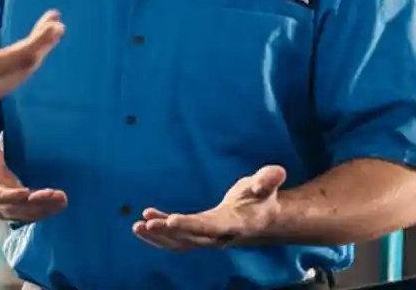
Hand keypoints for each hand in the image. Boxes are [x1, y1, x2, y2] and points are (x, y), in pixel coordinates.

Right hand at [0, 10, 63, 126]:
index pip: (20, 56)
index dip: (40, 39)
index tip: (56, 22)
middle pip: (28, 63)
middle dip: (45, 41)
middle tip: (57, 19)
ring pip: (24, 70)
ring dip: (39, 49)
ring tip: (50, 28)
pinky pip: (15, 75)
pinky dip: (27, 59)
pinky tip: (30, 50)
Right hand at [0, 136, 66, 222]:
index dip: (9, 197)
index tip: (25, 193)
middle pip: (16, 209)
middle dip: (36, 205)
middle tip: (55, 195)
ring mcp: (8, 210)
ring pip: (27, 214)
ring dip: (45, 209)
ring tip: (63, 199)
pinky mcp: (18, 209)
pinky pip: (33, 213)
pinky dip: (47, 210)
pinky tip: (61, 202)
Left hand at [133, 165, 285, 250]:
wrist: (261, 217)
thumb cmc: (261, 198)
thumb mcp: (267, 186)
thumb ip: (269, 179)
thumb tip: (277, 171)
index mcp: (234, 224)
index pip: (210, 227)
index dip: (191, 225)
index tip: (171, 220)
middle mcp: (218, 236)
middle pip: (190, 238)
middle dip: (167, 233)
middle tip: (146, 223)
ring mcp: (206, 238)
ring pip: (179, 243)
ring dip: (157, 237)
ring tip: (137, 226)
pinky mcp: (197, 234)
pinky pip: (175, 239)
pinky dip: (160, 231)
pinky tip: (143, 221)